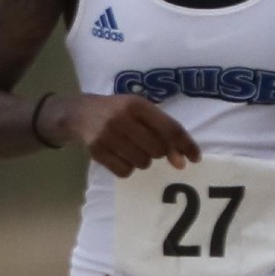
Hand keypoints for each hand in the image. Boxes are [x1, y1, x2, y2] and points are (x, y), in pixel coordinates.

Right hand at [48, 91, 201, 176]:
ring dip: (143, 160)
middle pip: (158, 149)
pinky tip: (121, 156)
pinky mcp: (97, 151)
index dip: (186, 145)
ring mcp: (108, 135)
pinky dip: (128, 168)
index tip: (195, 158)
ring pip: (142, 162)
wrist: (79, 114)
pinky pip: (125, 171)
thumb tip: (182, 161)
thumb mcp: (139, 111)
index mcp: (136, 104)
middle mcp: (122, 118)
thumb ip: (162, 131)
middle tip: (148, 145)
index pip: (170, 128)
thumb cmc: (117, 111)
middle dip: (159, 152)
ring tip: (132, 148)